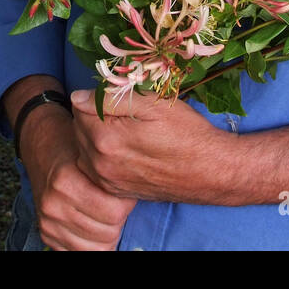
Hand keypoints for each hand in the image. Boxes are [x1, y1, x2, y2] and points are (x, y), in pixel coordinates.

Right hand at [18, 102, 135, 249]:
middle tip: (116, 201)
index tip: (125, 189)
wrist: (41, 147)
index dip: (126, 201)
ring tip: (105, 211)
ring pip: (97, 248)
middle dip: (119, 218)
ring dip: (108, 232)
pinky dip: (94, 243)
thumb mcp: (93, 151)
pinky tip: (94, 224)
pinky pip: (81, 253)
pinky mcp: (46, 234)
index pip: (114, 212)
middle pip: (108, 232)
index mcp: (65, 182)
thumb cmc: (73, 147)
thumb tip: (141, 193)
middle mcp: (53, 205)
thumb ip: (113, 173)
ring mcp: (47, 223)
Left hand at [70, 88, 232, 201]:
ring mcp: (107, 181)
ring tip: (125, 130)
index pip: (79, 106)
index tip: (119, 97)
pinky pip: (94, 167)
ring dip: (96, 136)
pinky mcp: (116, 191)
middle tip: (124, 112)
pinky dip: (102, 155)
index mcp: (106, 138)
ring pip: (84, 148)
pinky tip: (125, 149)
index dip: (98, 96)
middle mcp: (100, 164)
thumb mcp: (153, 104)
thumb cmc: (186, 132)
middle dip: (94, 116)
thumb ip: (111, 99)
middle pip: (79, 128)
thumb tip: (78, 97)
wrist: (210, 172)